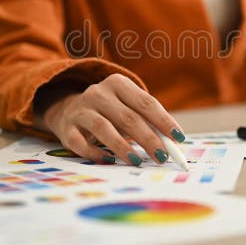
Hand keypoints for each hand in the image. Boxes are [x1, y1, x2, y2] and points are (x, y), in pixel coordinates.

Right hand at [34, 74, 185, 165]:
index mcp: (118, 83)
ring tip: (138, 161)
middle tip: (162, 157)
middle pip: (128, 117)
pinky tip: (109, 160)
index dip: (164, 121)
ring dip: (123, 147)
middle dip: (148, 139)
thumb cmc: (109, 111)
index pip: (146, 102)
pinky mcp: (67, 128)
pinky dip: (95, 153)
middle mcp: (98, 93)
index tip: (179, 138)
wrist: (68, 109)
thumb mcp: (127, 107)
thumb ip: (147, 121)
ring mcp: (81, 110)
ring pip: (104, 128)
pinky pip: (80, 143)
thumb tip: (173, 143)